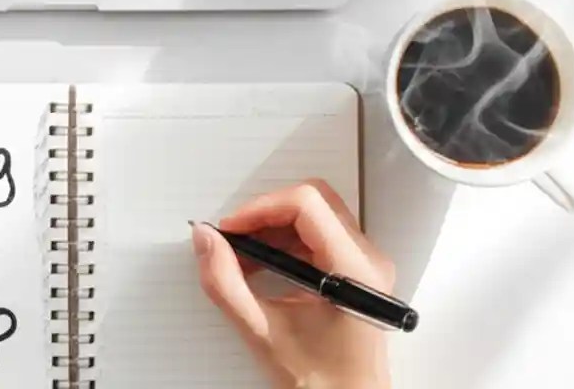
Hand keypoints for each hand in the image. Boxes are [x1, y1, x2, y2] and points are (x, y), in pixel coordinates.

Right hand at [191, 180, 394, 388]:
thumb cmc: (321, 381)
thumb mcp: (261, 331)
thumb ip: (225, 282)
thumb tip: (206, 241)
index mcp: (353, 270)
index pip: (306, 205)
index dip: (261, 208)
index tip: (232, 228)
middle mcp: (367, 260)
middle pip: (312, 202)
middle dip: (265, 214)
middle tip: (233, 237)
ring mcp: (365, 264)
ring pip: (315, 215)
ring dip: (272, 228)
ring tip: (242, 256)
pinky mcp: (356, 271)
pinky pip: (319, 235)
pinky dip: (285, 242)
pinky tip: (261, 267)